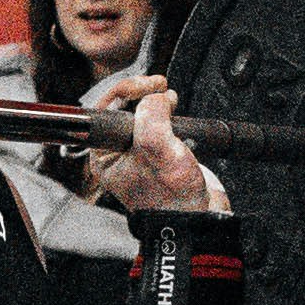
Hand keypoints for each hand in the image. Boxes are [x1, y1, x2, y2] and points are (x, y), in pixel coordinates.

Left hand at [98, 71, 228, 222]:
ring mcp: (139, 151)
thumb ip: (152, 116)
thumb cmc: (173, 199)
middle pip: (124, 107)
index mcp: (105, 154)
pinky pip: (160, 122)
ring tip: (171, 102)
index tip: (149, 85)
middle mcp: (118, 152)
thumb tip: (158, 96)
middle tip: (162, 89)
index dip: (126, 91)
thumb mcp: (157, 150)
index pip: (106, 110)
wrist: (198, 219)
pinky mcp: (160, 150)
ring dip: (158, 104)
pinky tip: (178, 116)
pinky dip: (170, 116)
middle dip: (144, 95)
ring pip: (143, 113)